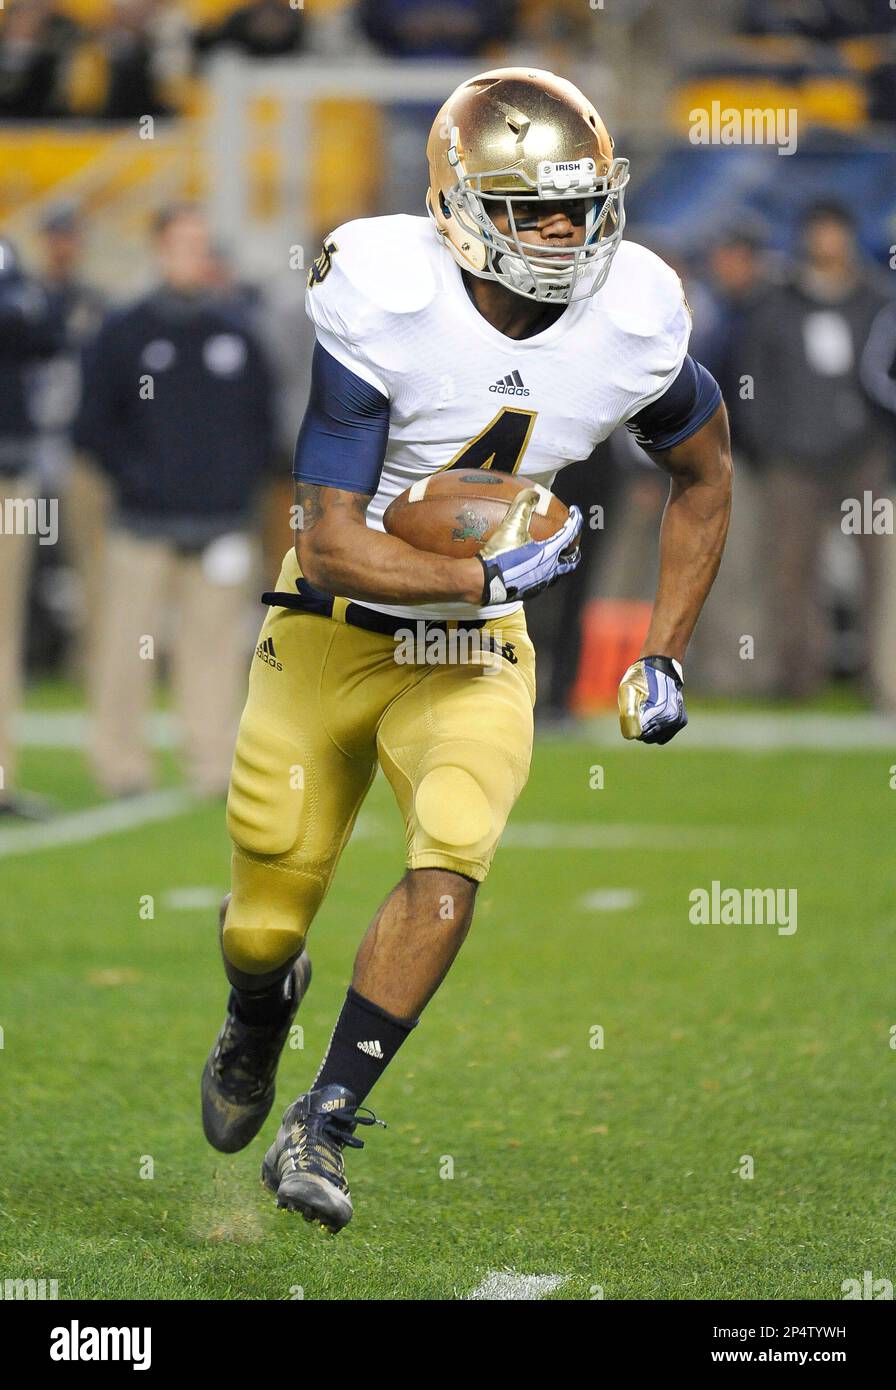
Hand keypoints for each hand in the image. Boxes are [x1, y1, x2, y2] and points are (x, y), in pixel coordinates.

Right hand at [478, 490, 582, 604]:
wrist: (483, 581)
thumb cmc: (499, 554)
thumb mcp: (511, 525)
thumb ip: (523, 506)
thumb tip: (533, 493)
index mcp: (549, 554)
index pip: (569, 535)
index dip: (575, 521)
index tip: (575, 513)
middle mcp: (548, 571)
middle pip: (569, 561)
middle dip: (573, 551)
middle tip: (571, 543)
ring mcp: (539, 584)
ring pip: (556, 574)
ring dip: (558, 564)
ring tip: (553, 556)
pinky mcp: (528, 592)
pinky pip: (541, 582)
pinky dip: (542, 573)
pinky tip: (532, 569)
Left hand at [618, 656, 686, 744]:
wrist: (661, 668)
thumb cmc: (641, 679)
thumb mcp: (627, 690)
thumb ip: (628, 713)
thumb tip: (631, 736)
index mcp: (656, 712)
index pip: (638, 733)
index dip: (632, 724)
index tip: (634, 711)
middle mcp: (669, 718)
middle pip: (647, 737)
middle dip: (641, 728)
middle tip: (640, 710)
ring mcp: (677, 720)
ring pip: (657, 738)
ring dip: (650, 730)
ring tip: (648, 712)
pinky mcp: (681, 721)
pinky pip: (665, 736)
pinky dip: (659, 730)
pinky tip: (656, 716)